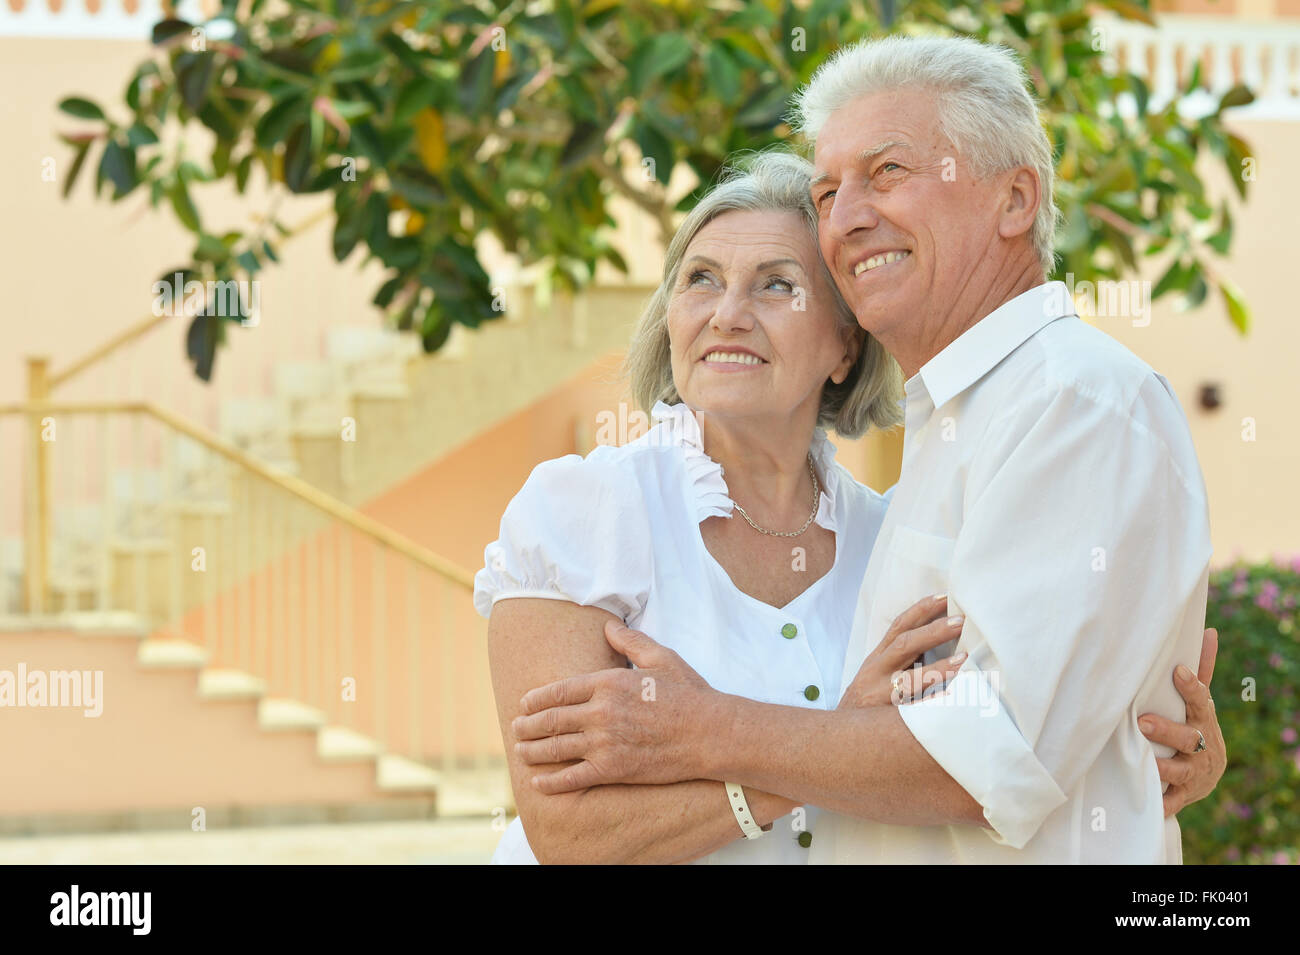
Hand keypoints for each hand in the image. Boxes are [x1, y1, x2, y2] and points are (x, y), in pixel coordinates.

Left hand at [511, 620, 714, 794]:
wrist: (711, 733)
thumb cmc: (689, 694)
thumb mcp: (661, 658)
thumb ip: (630, 642)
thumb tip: (608, 627)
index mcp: (608, 683)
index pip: (559, 690)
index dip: (536, 699)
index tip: (524, 704)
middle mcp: (601, 712)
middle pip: (550, 719)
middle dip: (527, 725)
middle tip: (515, 729)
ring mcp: (605, 743)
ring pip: (556, 748)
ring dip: (532, 751)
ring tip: (520, 752)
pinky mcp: (614, 769)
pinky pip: (573, 778)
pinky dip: (551, 781)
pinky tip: (538, 782)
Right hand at [838, 592, 967, 709]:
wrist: (840, 735)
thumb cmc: (868, 700)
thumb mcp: (878, 671)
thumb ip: (903, 656)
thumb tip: (939, 636)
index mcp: (878, 657)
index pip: (899, 626)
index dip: (921, 609)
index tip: (945, 596)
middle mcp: (876, 672)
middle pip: (904, 645)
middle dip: (934, 631)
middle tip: (962, 621)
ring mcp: (880, 696)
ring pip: (909, 679)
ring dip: (938, 668)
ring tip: (964, 657)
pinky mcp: (886, 720)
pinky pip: (912, 712)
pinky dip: (931, 704)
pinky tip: (952, 697)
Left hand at [1139, 627, 1226, 816]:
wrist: (1205, 775)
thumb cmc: (1194, 726)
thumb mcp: (1198, 702)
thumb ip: (1200, 671)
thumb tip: (1209, 630)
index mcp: (1202, 721)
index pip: (1200, 701)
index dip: (1191, 687)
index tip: (1178, 671)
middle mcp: (1201, 747)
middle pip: (1188, 739)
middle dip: (1167, 731)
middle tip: (1143, 721)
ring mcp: (1193, 774)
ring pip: (1179, 773)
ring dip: (1162, 768)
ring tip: (1145, 762)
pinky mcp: (1183, 796)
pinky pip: (1172, 802)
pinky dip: (1162, 805)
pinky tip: (1150, 804)